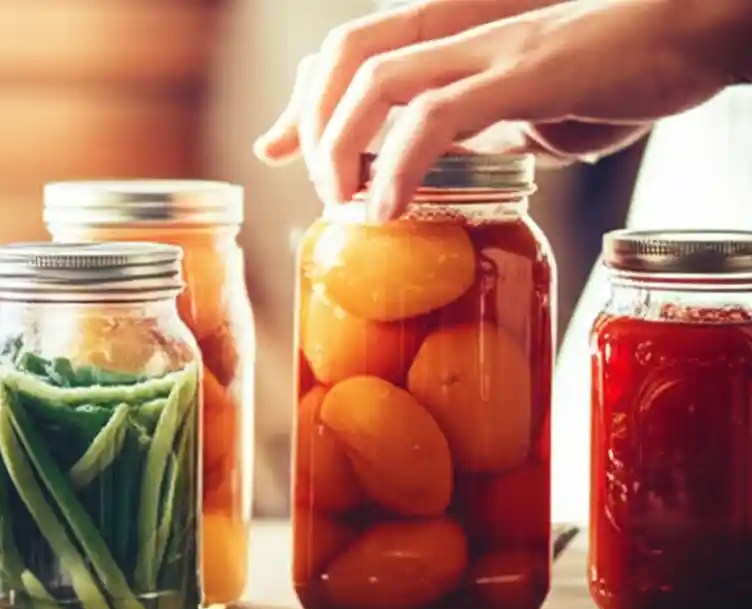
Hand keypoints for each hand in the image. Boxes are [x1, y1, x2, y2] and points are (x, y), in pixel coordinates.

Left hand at [254, 0, 751, 219]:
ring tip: (347, 206)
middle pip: (346, 56)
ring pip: (378, 78)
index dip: (303, 97)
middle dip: (312, 125)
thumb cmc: (618, 73)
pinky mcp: (529, 72)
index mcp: (454, 41)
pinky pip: (440, 113)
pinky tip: (392, 207)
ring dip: (342, 147)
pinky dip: (400, 162)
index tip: (280, 151)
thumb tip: (437, 169)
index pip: (352, 50)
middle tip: (324, 194)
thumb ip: (473, 126)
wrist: (697, 33)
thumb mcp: (525, 106)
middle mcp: (461, 34)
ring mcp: (491, 48)